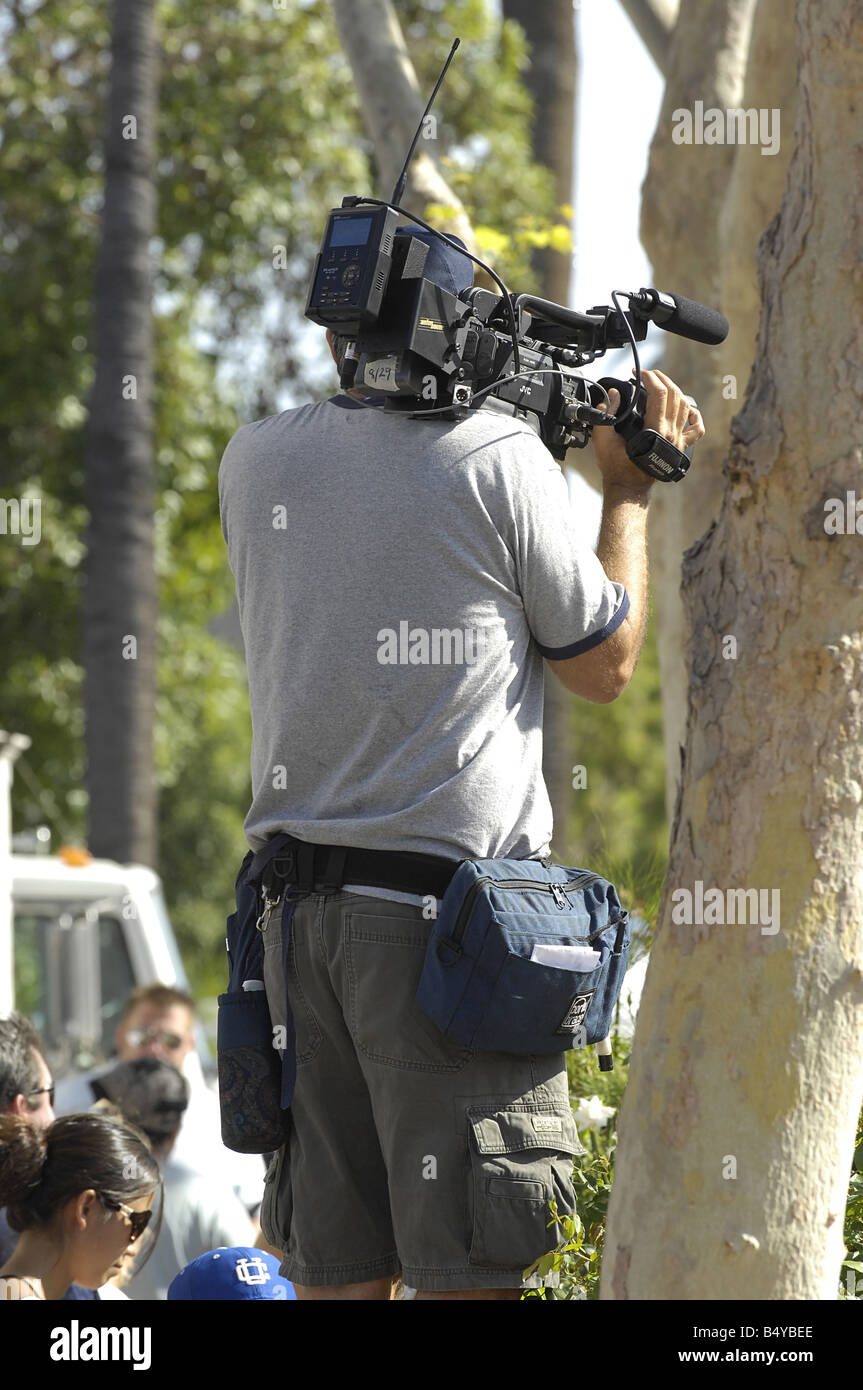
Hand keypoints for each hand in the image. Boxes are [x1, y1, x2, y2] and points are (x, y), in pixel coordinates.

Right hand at [591, 369, 706, 490]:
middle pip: (674, 394)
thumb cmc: (615, 466)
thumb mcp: (602, 439)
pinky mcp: (680, 446)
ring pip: (685, 405)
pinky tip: (685, 408)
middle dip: (660, 378)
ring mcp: (678, 440)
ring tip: (660, 385)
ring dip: (674, 389)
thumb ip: (605, 415)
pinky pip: (696, 429)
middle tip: (647, 374)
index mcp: (655, 430)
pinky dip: (693, 415)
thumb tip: (613, 394)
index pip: (659, 393)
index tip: (637, 373)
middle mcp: (671, 434)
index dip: (648, 377)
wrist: (628, 487)